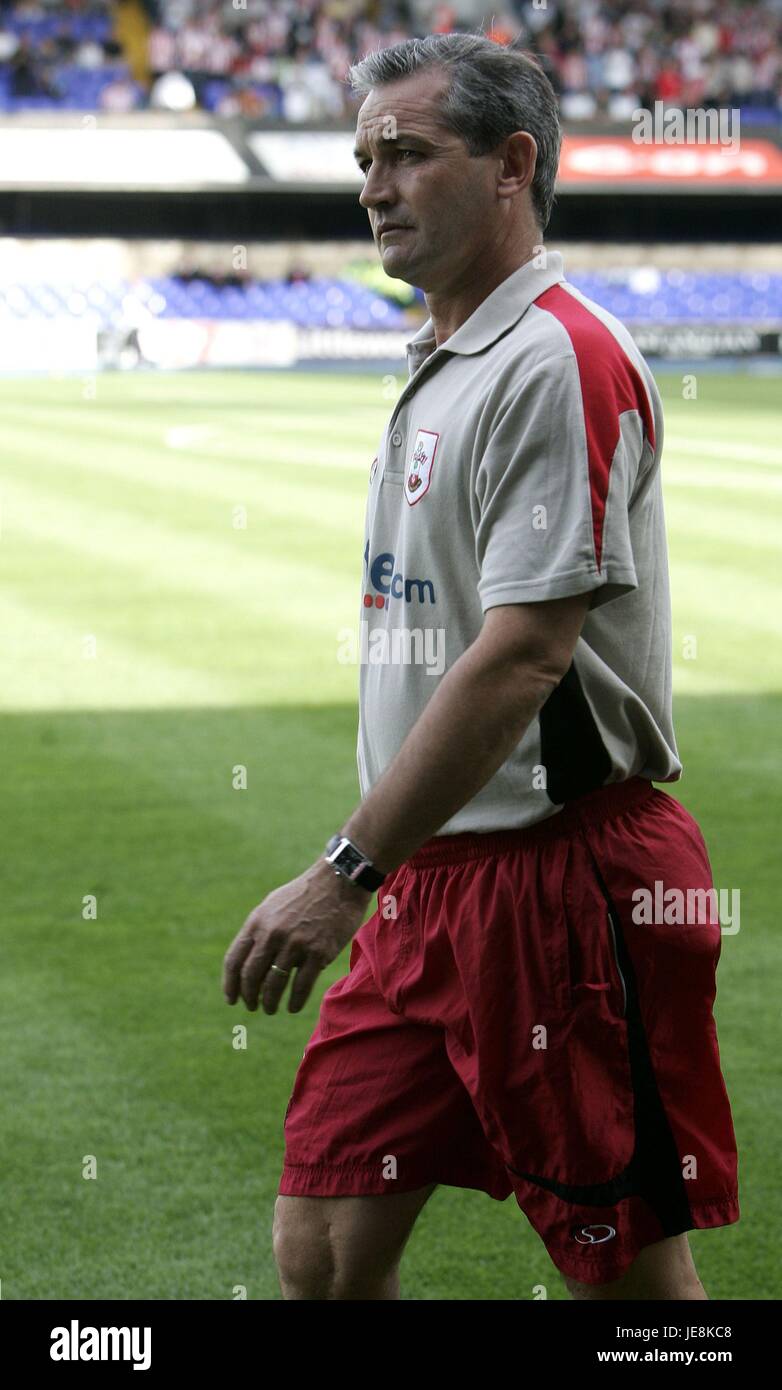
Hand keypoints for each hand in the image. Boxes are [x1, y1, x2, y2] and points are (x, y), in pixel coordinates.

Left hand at [222, 858, 372, 1014]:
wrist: (339, 882)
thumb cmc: (304, 895)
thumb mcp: (272, 906)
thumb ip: (259, 931)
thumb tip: (247, 961)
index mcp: (257, 922)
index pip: (234, 960)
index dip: (230, 985)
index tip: (231, 999)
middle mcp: (273, 934)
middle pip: (251, 976)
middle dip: (249, 997)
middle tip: (253, 1006)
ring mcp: (295, 944)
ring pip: (274, 984)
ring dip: (270, 1002)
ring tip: (270, 1009)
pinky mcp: (318, 952)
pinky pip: (301, 986)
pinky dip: (295, 1001)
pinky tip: (292, 1007)